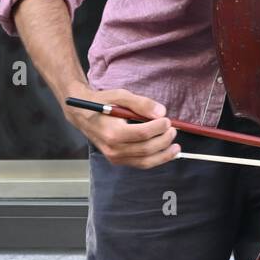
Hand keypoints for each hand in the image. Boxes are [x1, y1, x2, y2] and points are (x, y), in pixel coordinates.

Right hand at [64, 85, 180, 168]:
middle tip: (173, 130)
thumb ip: (141, 103)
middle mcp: (113, 148)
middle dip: (163, 140)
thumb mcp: (120, 95)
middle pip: (145, 149)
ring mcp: (114, 157)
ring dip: (164, 155)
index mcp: (112, 132)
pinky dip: (155, 160)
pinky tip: (167, 153)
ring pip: (145, 161)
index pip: (142, 134)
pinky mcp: (117, 161)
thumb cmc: (102, 103)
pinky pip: (140, 164)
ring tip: (176, 147)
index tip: (167, 120)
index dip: (158, 128)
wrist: (83, 115)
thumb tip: (161, 112)